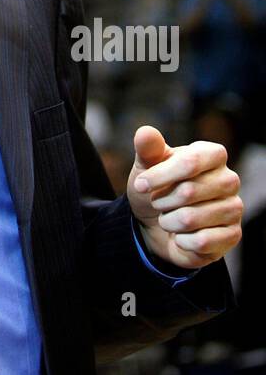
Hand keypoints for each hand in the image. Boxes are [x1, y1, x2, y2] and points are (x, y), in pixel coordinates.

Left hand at [127, 124, 242, 269]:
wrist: (156, 222)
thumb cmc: (156, 187)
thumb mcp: (146, 166)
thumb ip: (147, 149)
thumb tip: (145, 133)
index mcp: (212, 155)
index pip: (189, 162)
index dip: (160, 176)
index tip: (140, 185)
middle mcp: (229, 179)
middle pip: (188, 192)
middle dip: (162, 201)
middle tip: (158, 202)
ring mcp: (234, 208)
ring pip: (191, 219)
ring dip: (168, 222)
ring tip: (169, 217)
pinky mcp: (232, 235)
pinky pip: (201, 241)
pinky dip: (181, 240)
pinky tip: (182, 235)